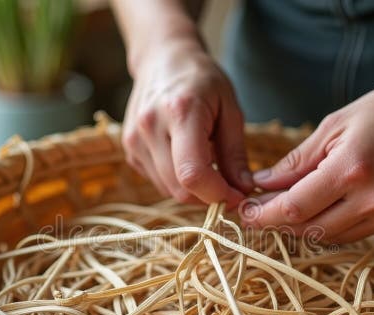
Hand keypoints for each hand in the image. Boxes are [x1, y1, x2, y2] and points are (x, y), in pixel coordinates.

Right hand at [122, 40, 251, 205]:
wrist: (161, 59)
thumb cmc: (201, 79)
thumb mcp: (230, 108)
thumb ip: (235, 153)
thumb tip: (244, 190)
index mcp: (180, 112)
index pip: (193, 173)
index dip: (218, 194)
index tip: (238, 195)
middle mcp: (150, 127)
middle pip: (179, 188)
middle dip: (209, 196)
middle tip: (229, 186)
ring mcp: (134, 140)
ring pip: (167, 190)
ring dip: (193, 190)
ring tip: (209, 167)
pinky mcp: (129, 150)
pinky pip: (157, 181)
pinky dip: (177, 181)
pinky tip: (187, 157)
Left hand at [243, 72, 373, 242]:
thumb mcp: (337, 124)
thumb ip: (298, 160)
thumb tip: (262, 184)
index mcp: (351, 169)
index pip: (294, 207)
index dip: (263, 215)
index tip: (243, 213)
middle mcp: (371, 199)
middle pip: (308, 229)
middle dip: (276, 223)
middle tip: (254, 212)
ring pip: (328, 236)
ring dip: (300, 228)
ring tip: (280, 211)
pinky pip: (351, 233)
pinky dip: (328, 226)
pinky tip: (316, 211)